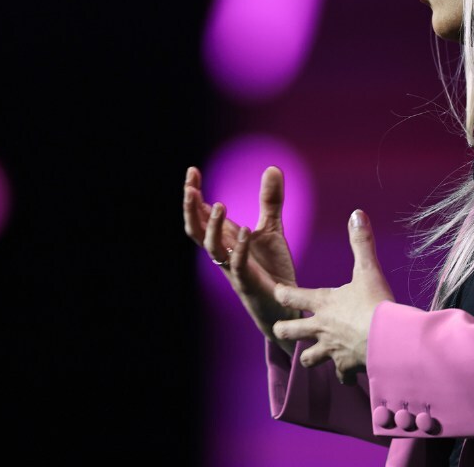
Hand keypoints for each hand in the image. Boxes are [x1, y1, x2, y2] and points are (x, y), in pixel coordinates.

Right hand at [183, 165, 300, 354]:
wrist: (283, 305)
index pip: (201, 214)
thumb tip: (272, 167)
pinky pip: (238, 264)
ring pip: (212, 248)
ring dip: (213, 226)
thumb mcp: (271, 229)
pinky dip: (240, 247)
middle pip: (196, 230)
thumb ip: (269, 200)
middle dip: (191, 208)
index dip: (193, 194)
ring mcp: (233, 268)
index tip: (192, 171)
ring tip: (220, 204)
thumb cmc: (270, 269)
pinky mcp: (248, 282)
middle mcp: (223, 253)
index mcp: (224, 239)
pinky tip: (246, 230)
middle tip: (190, 185)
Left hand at [271, 209, 394, 384]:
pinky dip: (343, 374)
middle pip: (290, 331)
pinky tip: (348, 373)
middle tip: (280, 328)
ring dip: (309, 357)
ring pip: (308, 359)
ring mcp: (331, 350)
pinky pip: (340, 375)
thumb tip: (356, 213)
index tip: (275, 290)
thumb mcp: (368, 269)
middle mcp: (321, 327)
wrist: (389, 340)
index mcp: (322, 302)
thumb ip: (361, 241)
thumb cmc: (375, 303)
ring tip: (309, 356)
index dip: (281, 293)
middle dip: (284, 329)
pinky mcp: (346, 367)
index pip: (291, 296)